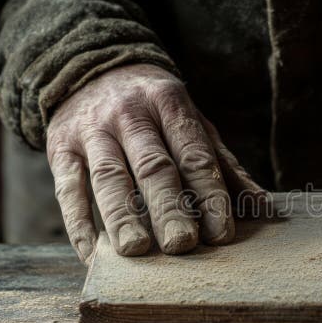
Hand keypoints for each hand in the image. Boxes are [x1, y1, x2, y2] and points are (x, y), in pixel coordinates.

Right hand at [46, 64, 264, 261]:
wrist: (88, 67)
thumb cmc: (153, 108)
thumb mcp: (191, 122)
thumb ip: (223, 163)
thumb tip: (262, 208)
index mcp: (169, 102)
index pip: (194, 152)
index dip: (209, 193)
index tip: (222, 233)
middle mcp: (130, 113)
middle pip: (153, 166)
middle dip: (169, 207)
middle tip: (183, 245)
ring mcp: (92, 129)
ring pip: (109, 176)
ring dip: (123, 216)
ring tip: (137, 250)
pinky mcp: (60, 146)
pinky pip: (67, 187)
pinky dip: (78, 224)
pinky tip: (92, 255)